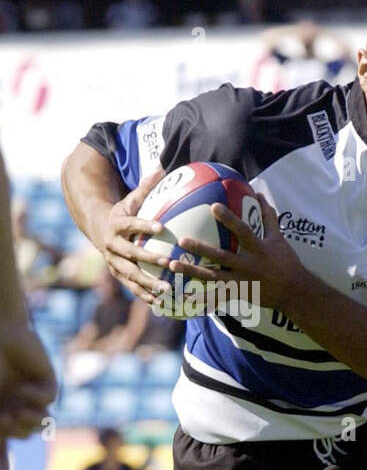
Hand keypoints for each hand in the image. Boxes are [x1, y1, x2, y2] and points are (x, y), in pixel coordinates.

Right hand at [0, 320, 56, 469]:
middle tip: (4, 418)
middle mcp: (14, 403)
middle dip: (14, 431)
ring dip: (29, 421)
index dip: (2, 458)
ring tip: (15, 411)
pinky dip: (35, 398)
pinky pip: (48, 401)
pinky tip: (23, 388)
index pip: (1, 440)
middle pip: (23, 433)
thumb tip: (5, 467)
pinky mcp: (48, 382)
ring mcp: (31, 394)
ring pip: (41, 422)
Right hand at [94, 167, 171, 303]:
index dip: (144, 225)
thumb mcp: (131, 199)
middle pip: (129, 253)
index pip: (130, 224)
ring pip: (130, 274)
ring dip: (147, 282)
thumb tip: (163, 165)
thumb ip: (147, 187)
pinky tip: (162, 304)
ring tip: (166, 289)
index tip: (161, 227)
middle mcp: (111, 244)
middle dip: (147, 258)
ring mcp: (113, 261)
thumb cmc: (122, 212)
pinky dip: (145, 295)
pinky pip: (131, 287)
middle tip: (167, 260)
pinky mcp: (118, 274)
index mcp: (116, 224)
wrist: (97, 228)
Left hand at [172, 195, 304, 309]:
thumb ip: (267, 217)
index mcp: (259, 249)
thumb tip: (259, 194)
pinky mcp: (240, 292)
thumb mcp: (279, 238)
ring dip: (192, 272)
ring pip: (214, 277)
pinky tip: (184, 297)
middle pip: (222, 256)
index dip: (229, 219)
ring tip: (172, 266)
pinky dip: (202, 298)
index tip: (214, 206)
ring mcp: (243, 280)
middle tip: (181, 240)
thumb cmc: (287, 262)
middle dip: (202, 249)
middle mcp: (249, 265)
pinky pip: (218, 296)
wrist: (295, 292)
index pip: (243, 231)